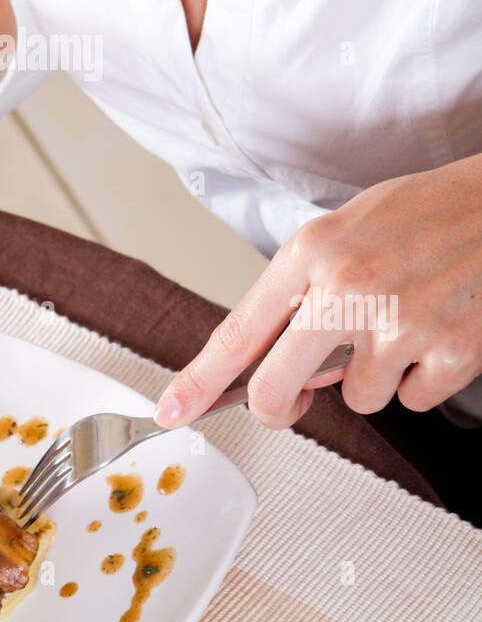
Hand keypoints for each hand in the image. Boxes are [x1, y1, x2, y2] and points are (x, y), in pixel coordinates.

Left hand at [154, 156, 481, 429]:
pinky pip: (412, 401)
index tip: (173, 409)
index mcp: (312, 252)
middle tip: (294, 400)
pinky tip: (435, 333)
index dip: (198, 380)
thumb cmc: (424, 212)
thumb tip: (280, 358)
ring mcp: (400, 324)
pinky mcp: (449, 352)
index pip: (238, 331)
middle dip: (281, 405)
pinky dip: (421, 378)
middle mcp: (347, 289)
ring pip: (358, 399)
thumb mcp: (345, 230)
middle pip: (277, 389)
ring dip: (373, 376)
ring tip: (401, 322)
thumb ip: (306, 290)